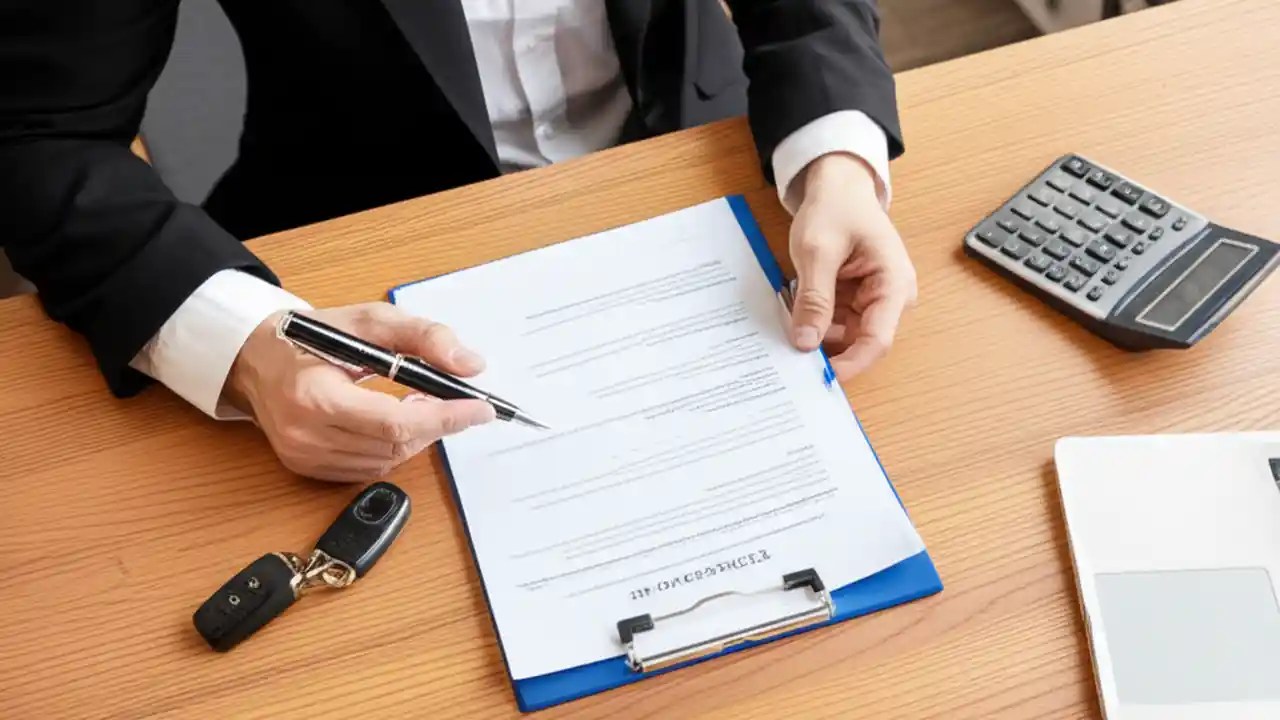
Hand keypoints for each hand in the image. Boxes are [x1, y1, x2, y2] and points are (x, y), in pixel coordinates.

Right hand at [224, 302, 495, 481]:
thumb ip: (423, 336)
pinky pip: (369, 469)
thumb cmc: (311, 336)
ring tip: (423, 406)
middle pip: (395, 445)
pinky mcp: (307, 469)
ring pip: (387, 461)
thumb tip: (471, 364)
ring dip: (417, 437)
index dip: (444, 418)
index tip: (481, 409)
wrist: (256, 360)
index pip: (394, 422)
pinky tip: (395, 422)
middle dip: (436, 424)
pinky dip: (393, 448)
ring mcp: (304, 456)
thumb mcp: (369, 320)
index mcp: (315, 394)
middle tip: (457, 402)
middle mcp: (305, 434)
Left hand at [787, 153, 917, 379]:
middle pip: (860, 341)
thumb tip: (806, 342)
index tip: (821, 378)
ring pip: (843, 335)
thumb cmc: (836, 208)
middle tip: (790, 356)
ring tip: (788, 325)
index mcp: (893, 284)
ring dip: (816, 334)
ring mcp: (872, 299)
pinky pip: (833, 322)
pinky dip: (813, 322)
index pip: (877, 340)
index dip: (850, 364)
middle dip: (827, 350)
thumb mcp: (818, 251)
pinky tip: (794, 315)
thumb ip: (814, 298)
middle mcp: (889, 297)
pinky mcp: (854, 299)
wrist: (838, 186)